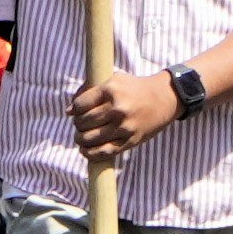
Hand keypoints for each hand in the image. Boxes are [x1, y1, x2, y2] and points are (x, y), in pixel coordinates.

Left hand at [66, 69, 181, 161]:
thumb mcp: (114, 79)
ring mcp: (125, 126)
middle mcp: (118, 108)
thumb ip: (89, 90)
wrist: (164, 99)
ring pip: (90, 139)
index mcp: (111, 90)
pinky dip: (91, 154)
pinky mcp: (131, 141)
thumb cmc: (133, 88)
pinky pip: (105, 152)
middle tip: (80, 125)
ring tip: (81, 137)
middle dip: (77, 125)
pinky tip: (86, 151)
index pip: (80, 105)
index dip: (74, 110)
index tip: (76, 112)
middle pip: (83, 122)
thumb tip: (68, 111)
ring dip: (81, 140)